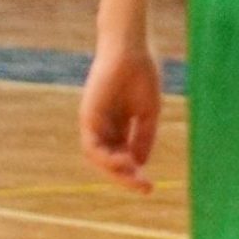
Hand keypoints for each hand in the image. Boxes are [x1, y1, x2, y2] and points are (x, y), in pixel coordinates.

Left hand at [79, 38, 162, 193]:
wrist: (133, 50)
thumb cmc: (143, 74)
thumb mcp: (148, 113)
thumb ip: (143, 137)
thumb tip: (140, 164)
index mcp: (119, 124)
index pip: (123, 155)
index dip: (135, 173)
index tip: (150, 186)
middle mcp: (105, 125)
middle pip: (110, 159)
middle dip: (126, 177)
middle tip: (144, 189)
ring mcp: (95, 121)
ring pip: (98, 157)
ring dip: (115, 171)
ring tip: (133, 176)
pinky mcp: (87, 115)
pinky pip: (91, 145)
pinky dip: (105, 158)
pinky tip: (123, 163)